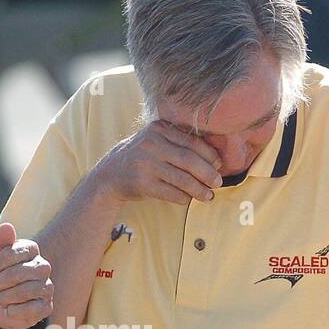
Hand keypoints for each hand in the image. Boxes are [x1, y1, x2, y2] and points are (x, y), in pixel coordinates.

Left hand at [0, 222, 52, 328]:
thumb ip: (1, 242)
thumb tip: (7, 226)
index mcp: (31, 250)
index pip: (13, 252)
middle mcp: (43, 266)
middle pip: (19, 273)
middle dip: (0, 282)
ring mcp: (47, 287)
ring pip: (26, 291)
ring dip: (6, 297)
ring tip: (1, 298)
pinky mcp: (46, 306)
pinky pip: (31, 309)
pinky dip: (14, 311)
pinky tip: (9, 309)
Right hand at [94, 120, 222, 204]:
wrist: (111, 174)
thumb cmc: (143, 158)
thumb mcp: (156, 141)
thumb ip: (179, 143)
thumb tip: (215, 159)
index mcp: (159, 129)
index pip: (192, 142)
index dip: (209, 155)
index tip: (218, 165)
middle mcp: (152, 144)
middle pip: (189, 160)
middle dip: (207, 173)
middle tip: (218, 182)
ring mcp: (145, 164)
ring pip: (182, 179)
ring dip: (199, 190)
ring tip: (208, 196)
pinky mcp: (142, 183)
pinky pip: (170, 192)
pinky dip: (183, 197)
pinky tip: (188, 199)